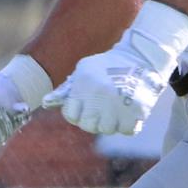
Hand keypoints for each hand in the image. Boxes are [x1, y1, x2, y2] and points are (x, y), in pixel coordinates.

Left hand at [46, 47, 167, 135]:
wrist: (141, 57)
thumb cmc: (108, 65)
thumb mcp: (84, 70)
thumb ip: (66, 89)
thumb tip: (46, 103)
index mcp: (83, 86)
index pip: (71, 115)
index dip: (78, 113)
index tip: (88, 105)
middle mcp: (99, 96)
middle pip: (89, 126)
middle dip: (94, 120)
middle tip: (104, 108)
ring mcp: (119, 104)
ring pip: (108, 129)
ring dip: (113, 122)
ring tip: (118, 108)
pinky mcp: (138, 110)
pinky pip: (128, 130)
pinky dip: (129, 124)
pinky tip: (129, 111)